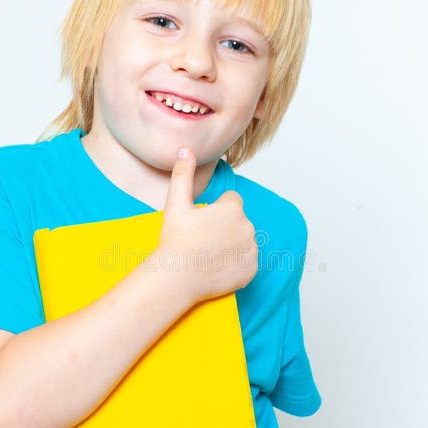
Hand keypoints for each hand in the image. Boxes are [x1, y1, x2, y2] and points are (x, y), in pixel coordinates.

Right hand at [157, 147, 258, 302]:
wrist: (177, 277)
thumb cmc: (175, 240)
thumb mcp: (176, 203)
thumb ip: (183, 174)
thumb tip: (185, 149)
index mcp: (233, 208)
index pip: (232, 201)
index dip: (216, 210)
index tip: (201, 222)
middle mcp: (248, 227)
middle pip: (238, 222)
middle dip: (225, 227)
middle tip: (203, 239)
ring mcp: (251, 250)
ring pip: (243, 241)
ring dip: (232, 245)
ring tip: (209, 254)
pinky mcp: (252, 271)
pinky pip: (247, 263)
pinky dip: (236, 265)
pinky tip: (217, 267)